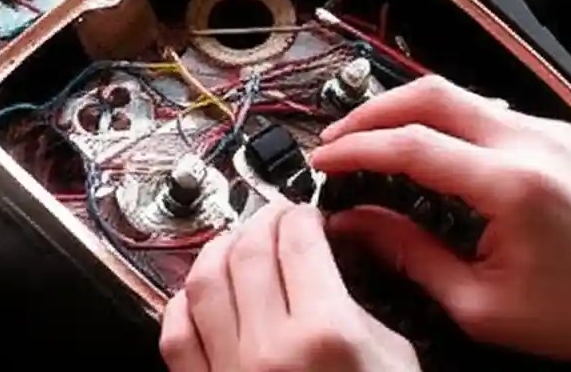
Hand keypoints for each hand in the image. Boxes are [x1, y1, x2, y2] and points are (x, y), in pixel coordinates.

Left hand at [160, 201, 420, 371]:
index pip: (300, 241)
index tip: (307, 213)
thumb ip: (355, 310)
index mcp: (325, 335)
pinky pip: (176, 336)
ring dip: (218, 249)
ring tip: (234, 241)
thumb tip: (324, 269)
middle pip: (249, 251)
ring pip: (204, 283)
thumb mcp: (395, 362)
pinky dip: (182, 304)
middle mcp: (269, 350)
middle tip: (275, 218)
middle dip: (262, 222)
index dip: (303, 214)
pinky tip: (196, 294)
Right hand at [311, 77, 570, 368]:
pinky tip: (428, 145)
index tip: (323, 159)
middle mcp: (534, 144)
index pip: (414, 145)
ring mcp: (552, 132)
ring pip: (461, 95)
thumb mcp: (481, 305)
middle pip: (433, 94)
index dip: (357, 148)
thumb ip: (412, 256)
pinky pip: (490, 111)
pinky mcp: (562, 135)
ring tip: (372, 138)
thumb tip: (357, 224)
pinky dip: (447, 120)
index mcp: (514, 186)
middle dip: (373, 110)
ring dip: (408, 110)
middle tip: (338, 136)